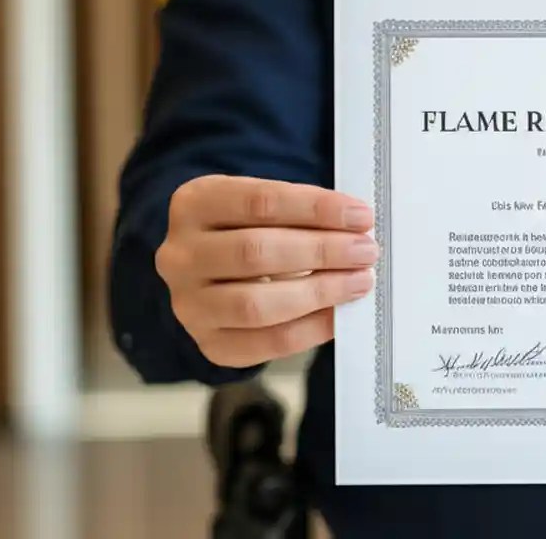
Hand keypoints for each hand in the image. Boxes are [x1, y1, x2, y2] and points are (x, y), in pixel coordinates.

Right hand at [156, 175, 378, 367]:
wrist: (216, 274)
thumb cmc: (252, 230)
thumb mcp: (265, 207)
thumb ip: (303, 213)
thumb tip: (357, 228)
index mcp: (194, 204)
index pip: (259, 202)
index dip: (316, 209)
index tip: (360, 216)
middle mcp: (180, 255)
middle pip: (255, 252)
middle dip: (322, 251)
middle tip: (365, 251)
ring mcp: (188, 303)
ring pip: (255, 304)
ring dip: (318, 292)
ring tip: (357, 281)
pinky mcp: (208, 342)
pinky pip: (263, 343)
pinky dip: (309, 329)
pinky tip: (337, 315)